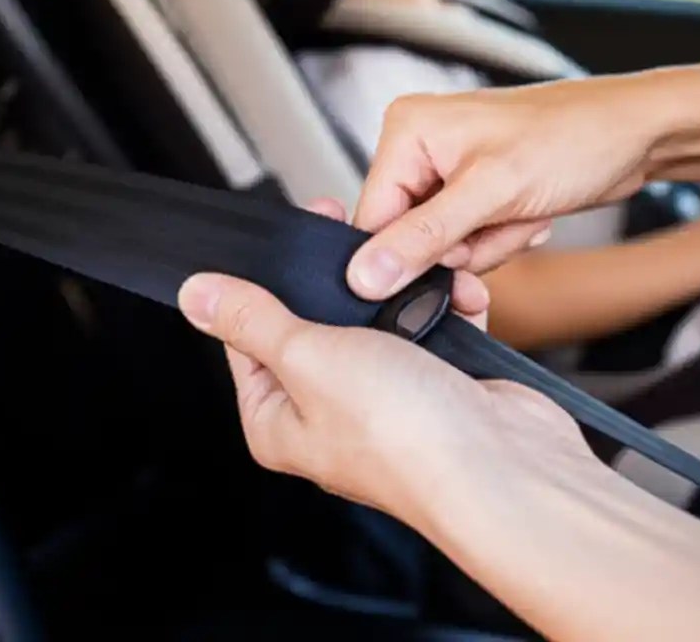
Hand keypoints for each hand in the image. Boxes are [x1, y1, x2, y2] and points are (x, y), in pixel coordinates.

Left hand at [174, 201, 595, 529]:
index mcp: (282, 421)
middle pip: (320, 321)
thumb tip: (196, 296)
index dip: (268, 281)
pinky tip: (460, 298)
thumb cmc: (404, 436)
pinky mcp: (440, 386)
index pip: (251, 338)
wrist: (503, 466)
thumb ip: (253, 320)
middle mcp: (332, 414)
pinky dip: (449, 307)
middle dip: (348, 279)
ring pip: (383, 319)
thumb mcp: (309, 358)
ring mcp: (390, 400)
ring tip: (422, 268)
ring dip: (406, 289)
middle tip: (361, 237)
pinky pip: (434, 328)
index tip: (293, 233)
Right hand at [347, 74, 665, 299]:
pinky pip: (471, 242)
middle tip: (500, 231)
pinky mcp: (477, 193)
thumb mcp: (491, 193)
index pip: (370, 220)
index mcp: (406, 132)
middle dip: (460, 250)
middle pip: (407, 239)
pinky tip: (531, 215)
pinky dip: (502, 240)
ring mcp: (449, 172)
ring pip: (443, 249)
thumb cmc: (573, 139)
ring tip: (523, 214)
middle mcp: (420, 149)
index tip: (445, 272)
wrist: (636, 135)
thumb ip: (423, 237)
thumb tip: (364, 275)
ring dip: (488, 246)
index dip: (404, 258)